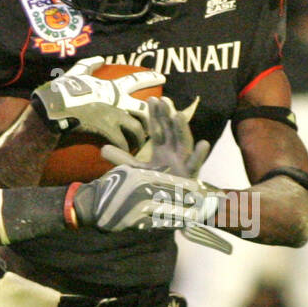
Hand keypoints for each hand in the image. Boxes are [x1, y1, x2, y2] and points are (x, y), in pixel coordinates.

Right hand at [32, 56, 164, 150]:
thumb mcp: (77, 72)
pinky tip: (125, 152)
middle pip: (145, 109)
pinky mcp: (106, 130)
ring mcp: (113, 116)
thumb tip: (100, 58)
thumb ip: (90, 65)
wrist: (55, 105)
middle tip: (155, 124)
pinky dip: (124, 148)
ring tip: (139, 143)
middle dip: (152, 117)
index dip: (150, 78)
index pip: (136, 80)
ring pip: (137, 128)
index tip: (163, 77)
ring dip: (139, 137)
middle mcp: (117, 101)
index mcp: (112, 87)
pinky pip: (121, 142)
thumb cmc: (64, 89)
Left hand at [92, 97, 230, 249]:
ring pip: (184, 143)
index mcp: (163, 150)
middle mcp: (174, 153)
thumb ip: (122, 159)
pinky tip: (204, 143)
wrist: (167, 207)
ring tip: (178, 115)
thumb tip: (103, 148)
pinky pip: (196, 165)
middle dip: (167, 116)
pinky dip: (200, 154)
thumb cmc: (154, 186)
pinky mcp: (189, 176)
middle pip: (171, 131)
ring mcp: (183, 163)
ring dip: (182, 130)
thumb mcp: (135, 171)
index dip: (155, 115)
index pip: (158, 129)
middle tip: (162, 100)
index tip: (151, 99)